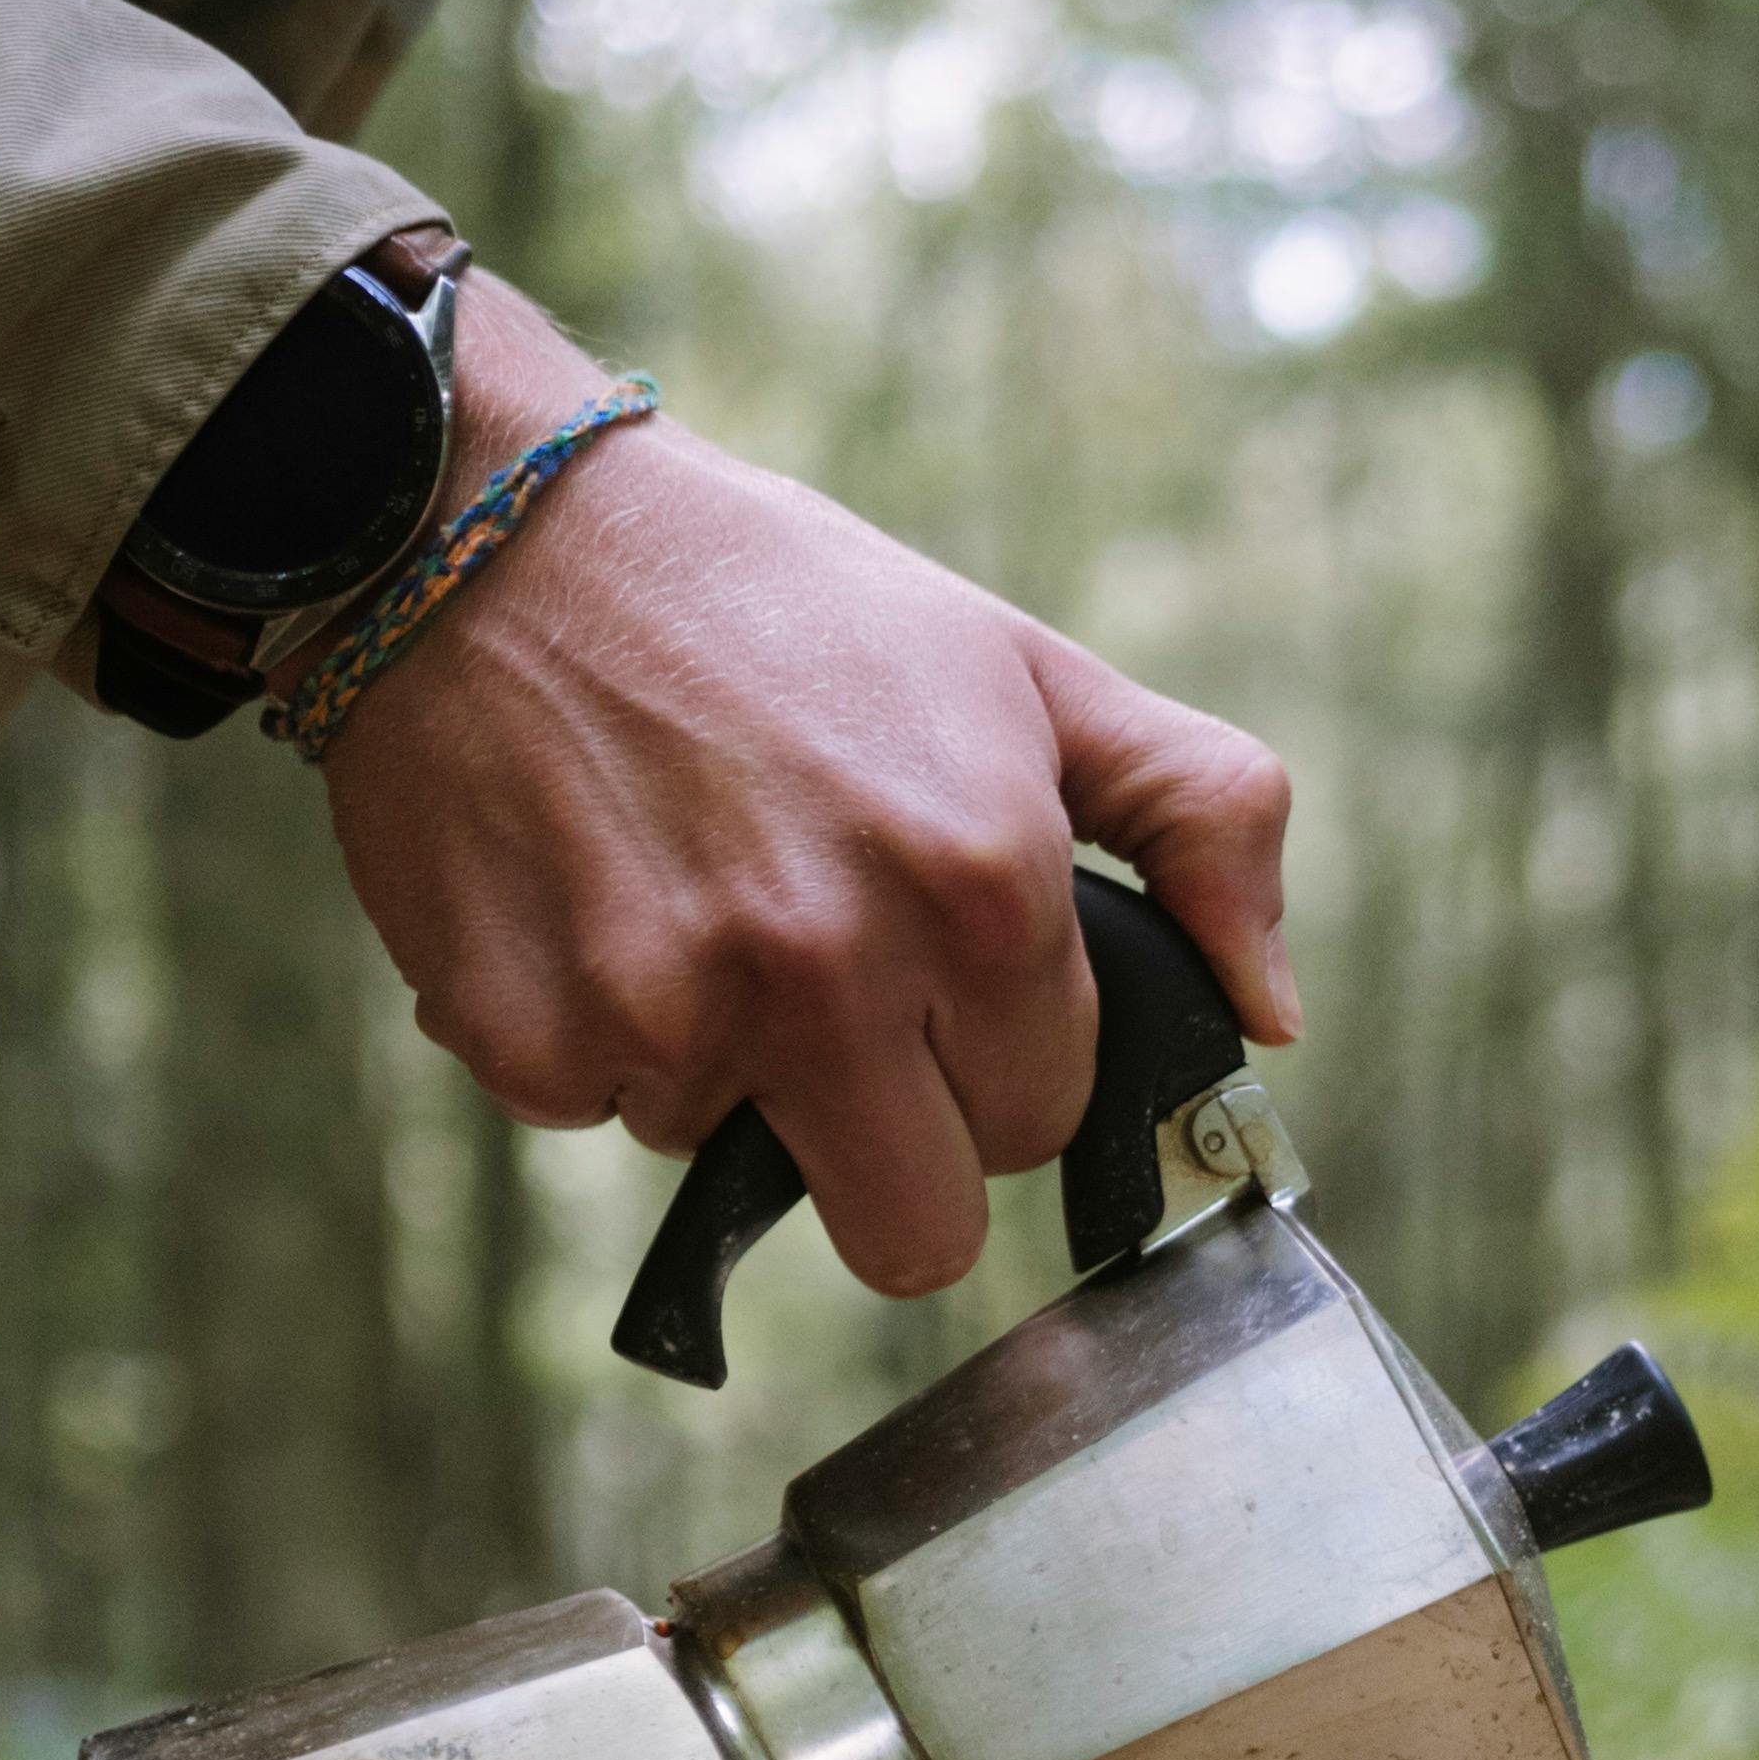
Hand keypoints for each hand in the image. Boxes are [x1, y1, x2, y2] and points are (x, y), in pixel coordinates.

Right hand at [312, 279, 1295, 1298]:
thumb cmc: (779, 603)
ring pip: (732, 1161)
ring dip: (722, 1067)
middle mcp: (832, 965)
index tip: (936, 974)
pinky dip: (589, 1030)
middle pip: (913, 1237)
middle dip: (891, 1153)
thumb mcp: (1025, 670)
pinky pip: (592, 1110)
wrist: (482, 521)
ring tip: (685, 892)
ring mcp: (670, 1013)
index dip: (990, 1060)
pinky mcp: (528, 1037)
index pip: (1034, 1122)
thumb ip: (1199, 822)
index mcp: (980, 885)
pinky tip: (583, 892)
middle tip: (835, 1016)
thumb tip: (1276, 1013)